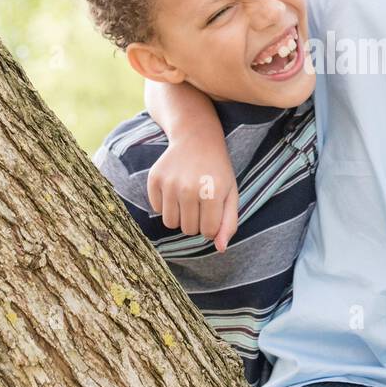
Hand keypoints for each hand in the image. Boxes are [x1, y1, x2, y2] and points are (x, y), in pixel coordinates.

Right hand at [146, 137, 238, 251]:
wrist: (196, 138)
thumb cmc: (217, 170)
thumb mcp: (231, 193)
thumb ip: (229, 223)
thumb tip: (220, 248)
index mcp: (213, 193)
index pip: (207, 232)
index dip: (211, 226)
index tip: (213, 211)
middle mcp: (189, 189)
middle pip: (187, 230)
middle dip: (195, 221)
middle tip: (200, 202)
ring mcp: (169, 183)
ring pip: (170, 223)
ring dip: (179, 216)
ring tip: (188, 198)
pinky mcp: (154, 179)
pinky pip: (157, 209)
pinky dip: (165, 204)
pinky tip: (175, 188)